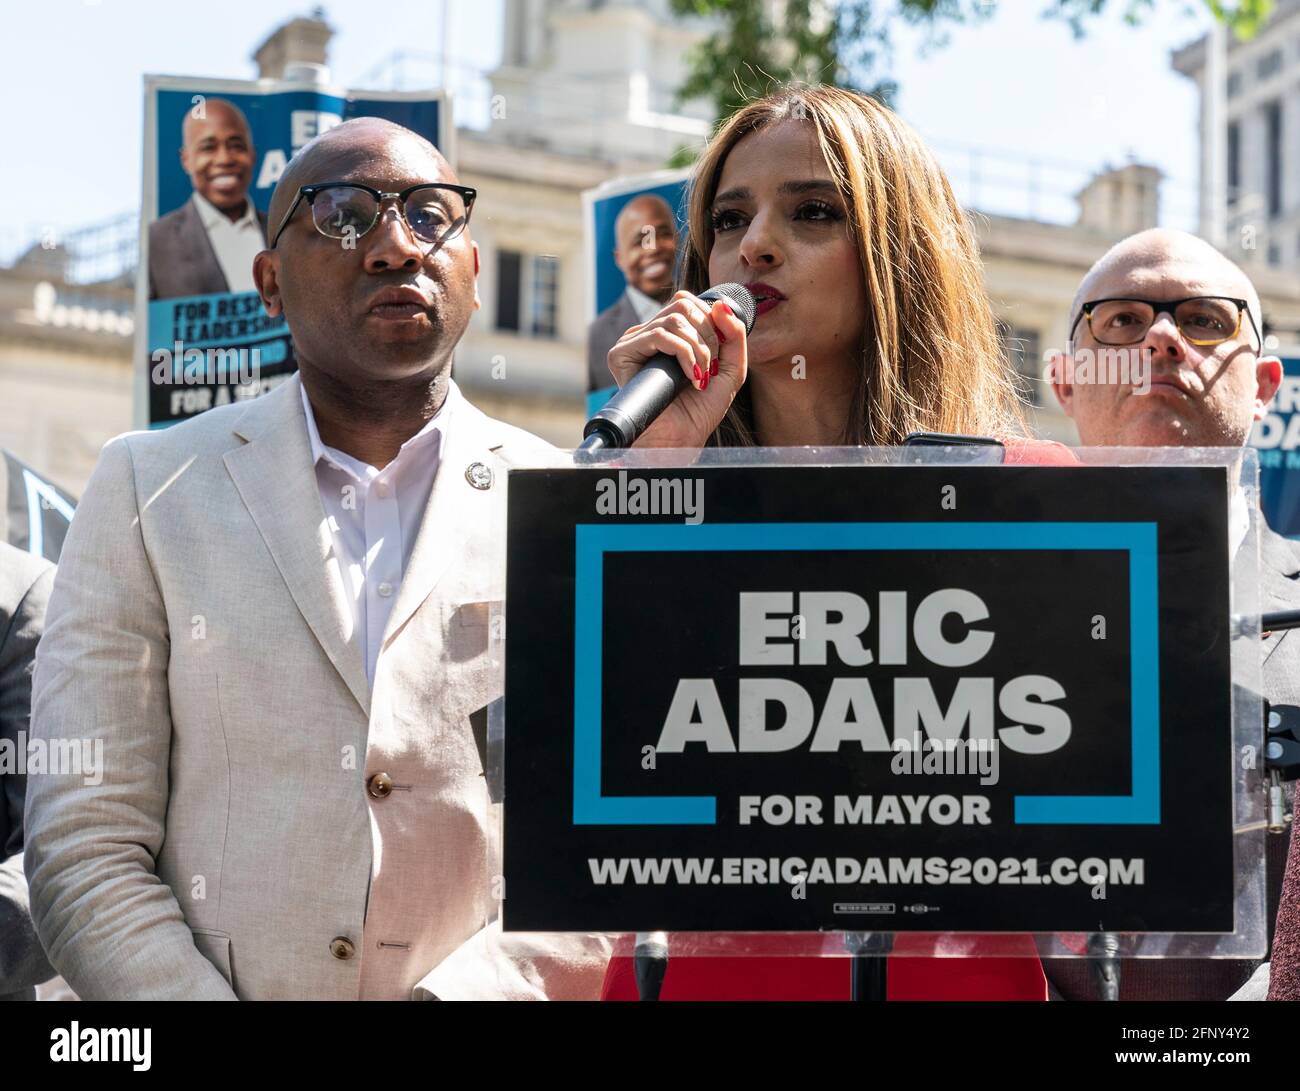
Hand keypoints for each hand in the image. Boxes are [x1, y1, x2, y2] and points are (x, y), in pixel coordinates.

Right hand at [606, 291, 747, 449]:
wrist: (680, 441)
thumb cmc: (700, 411)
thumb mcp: (730, 369)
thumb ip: (734, 335)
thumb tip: (722, 304)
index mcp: (668, 334)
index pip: (687, 301)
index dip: (710, 320)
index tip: (718, 354)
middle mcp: (647, 335)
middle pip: (682, 304)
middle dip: (707, 334)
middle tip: (709, 367)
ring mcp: (633, 343)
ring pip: (673, 318)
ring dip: (698, 348)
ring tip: (700, 376)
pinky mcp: (621, 354)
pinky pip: (659, 335)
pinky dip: (683, 354)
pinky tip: (690, 378)